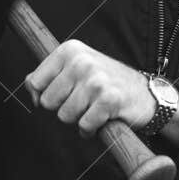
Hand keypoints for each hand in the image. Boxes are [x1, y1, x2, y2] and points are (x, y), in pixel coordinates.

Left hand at [25, 40, 154, 137]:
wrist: (147, 93)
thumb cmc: (107, 82)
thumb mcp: (76, 68)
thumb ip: (48, 75)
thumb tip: (31, 91)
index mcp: (70, 50)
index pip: (34, 82)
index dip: (44, 95)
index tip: (63, 94)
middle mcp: (82, 61)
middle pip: (48, 102)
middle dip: (63, 108)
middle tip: (84, 101)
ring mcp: (95, 80)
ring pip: (64, 116)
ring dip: (79, 119)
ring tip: (94, 108)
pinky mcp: (108, 100)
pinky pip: (84, 126)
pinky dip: (91, 129)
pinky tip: (102, 119)